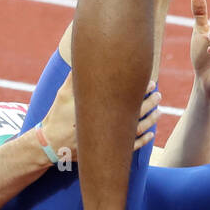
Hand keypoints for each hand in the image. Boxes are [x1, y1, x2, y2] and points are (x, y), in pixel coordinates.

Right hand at [38, 76, 160, 162]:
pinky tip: (150, 134)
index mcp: (98, 109)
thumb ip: (74, 79)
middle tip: (158, 95)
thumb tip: (82, 58)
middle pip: (133, 113)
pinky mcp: (105, 151)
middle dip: (148, 103)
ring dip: (149, 121)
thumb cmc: (56, 117)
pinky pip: (129, 148)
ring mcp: (107, 140)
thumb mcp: (63, 95)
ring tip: (159, 111)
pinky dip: (142, 141)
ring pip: (135, 130)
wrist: (49, 146)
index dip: (138, 90)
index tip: (150, 83)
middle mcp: (105, 125)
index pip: (124, 98)